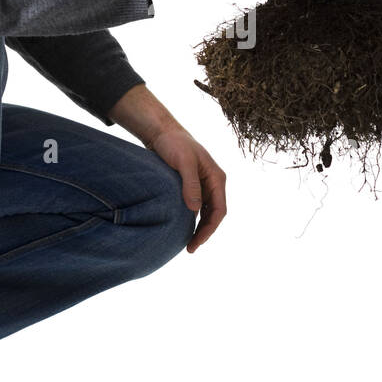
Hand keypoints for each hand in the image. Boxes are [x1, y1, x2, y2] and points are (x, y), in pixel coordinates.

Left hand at [144, 122, 227, 252]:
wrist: (163, 132)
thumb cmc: (174, 144)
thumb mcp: (183, 162)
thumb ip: (190, 184)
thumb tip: (195, 209)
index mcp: (216, 177)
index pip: (219, 210)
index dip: (210, 229)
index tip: (197, 242)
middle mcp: (213, 183)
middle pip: (214, 214)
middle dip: (205, 233)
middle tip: (190, 249)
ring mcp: (203, 185)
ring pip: (206, 213)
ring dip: (199, 228)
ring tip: (187, 244)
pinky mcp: (192, 186)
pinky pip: (196, 207)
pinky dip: (192, 220)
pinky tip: (183, 228)